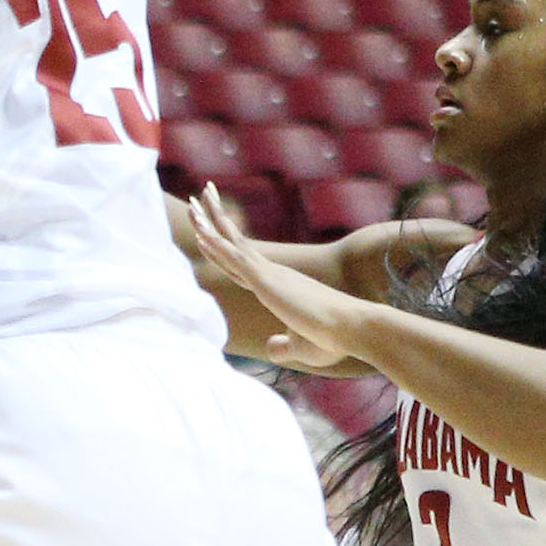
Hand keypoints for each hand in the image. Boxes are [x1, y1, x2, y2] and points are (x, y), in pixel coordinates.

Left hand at [188, 183, 367, 371]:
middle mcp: (271, 274)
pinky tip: (200, 234)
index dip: (223, 247)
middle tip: (199, 197)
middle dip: (214, 221)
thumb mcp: (302, 347)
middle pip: (233, 243)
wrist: (354, 329)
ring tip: (192, 204)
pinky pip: (236, 259)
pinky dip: (217, 246)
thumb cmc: (333, 339)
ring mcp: (269, 275)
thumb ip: (284, 346)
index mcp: (277, 286)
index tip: (209, 230)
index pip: (241, 263)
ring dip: (209, 225)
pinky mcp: (268, 281)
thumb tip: (270, 348)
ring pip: (231, 245)